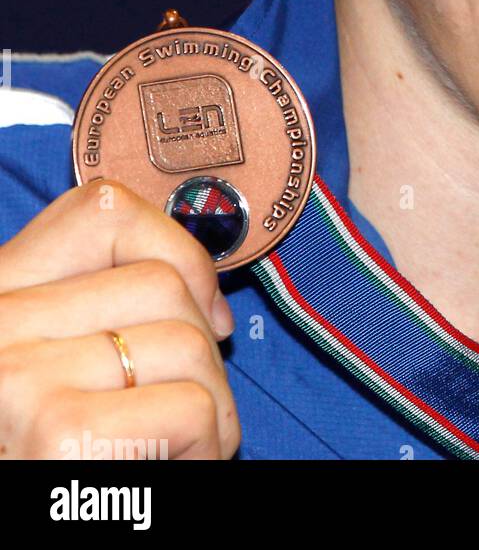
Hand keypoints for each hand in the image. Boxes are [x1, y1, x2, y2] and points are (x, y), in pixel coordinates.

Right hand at [0, 180, 239, 458]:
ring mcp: (16, 378)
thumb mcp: (53, 372)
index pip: (102, 209)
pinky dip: (205, 447)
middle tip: (181, 418)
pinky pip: (191, 407)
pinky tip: (163, 479)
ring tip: (170, 456)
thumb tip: (209, 302)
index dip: (178, 250)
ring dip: (211, 409)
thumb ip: (97, 317)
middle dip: (203, 352)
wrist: (30, 526)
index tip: (202, 312)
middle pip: (162, 281)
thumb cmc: (50, 460)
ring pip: (188, 342)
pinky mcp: (57, 437)